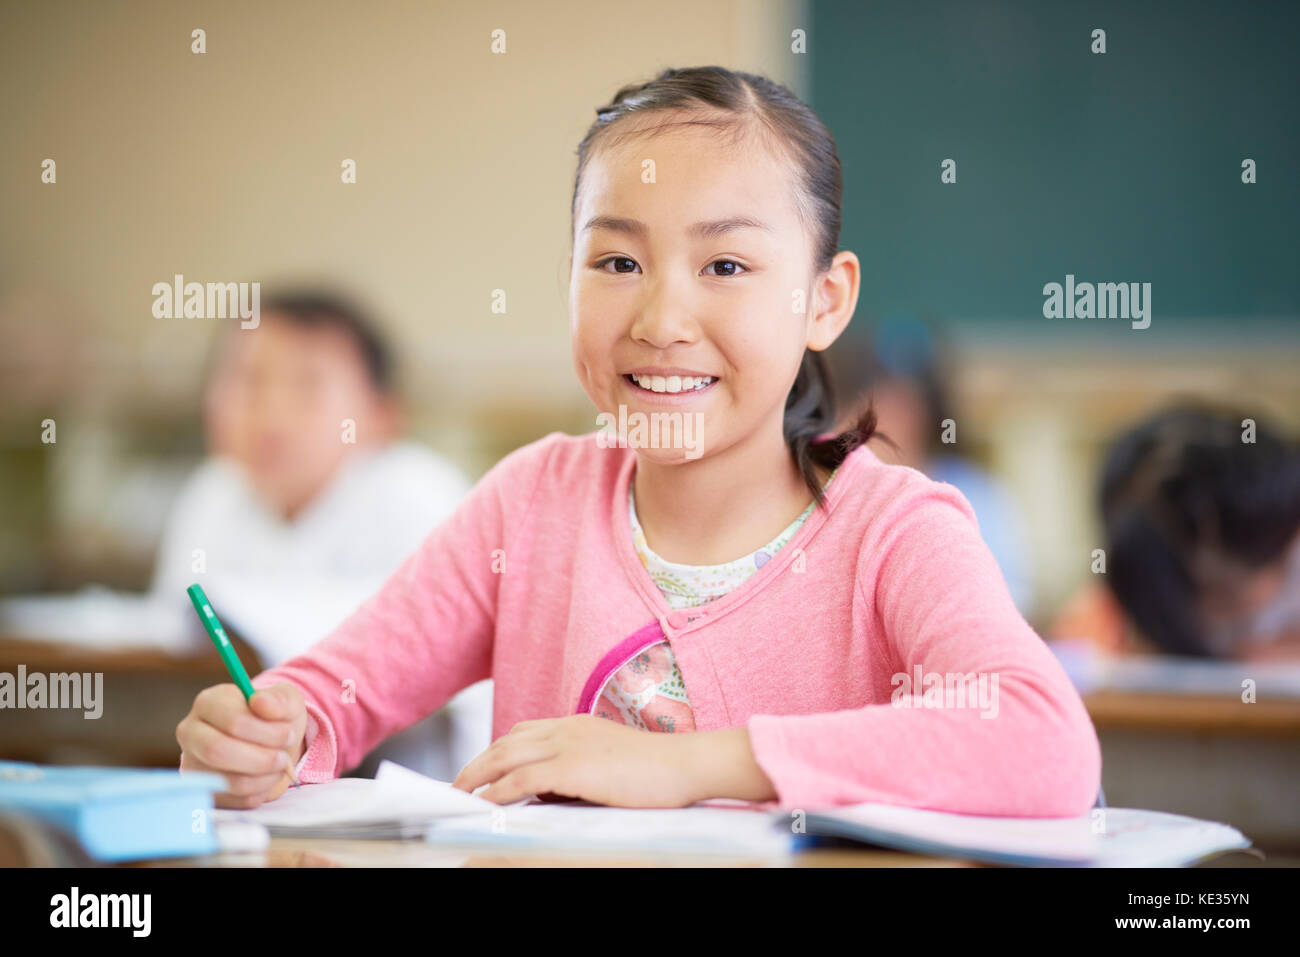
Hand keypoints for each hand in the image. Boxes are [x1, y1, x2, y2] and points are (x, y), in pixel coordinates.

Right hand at [176, 682, 307, 808]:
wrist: (271, 742)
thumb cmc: (274, 717)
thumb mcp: (285, 700)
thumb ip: (278, 699)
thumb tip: (260, 701)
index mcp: (209, 702)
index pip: (232, 720)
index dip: (266, 732)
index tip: (288, 734)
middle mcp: (191, 732)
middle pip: (218, 751)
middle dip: (261, 758)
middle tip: (283, 757)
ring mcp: (192, 763)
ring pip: (226, 781)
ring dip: (264, 777)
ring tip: (279, 766)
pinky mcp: (202, 790)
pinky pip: (232, 800)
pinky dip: (258, 792)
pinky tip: (267, 777)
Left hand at [451, 714, 699, 807]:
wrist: (687, 764)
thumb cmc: (659, 772)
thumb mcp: (611, 765)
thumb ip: (578, 772)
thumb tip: (546, 794)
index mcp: (577, 724)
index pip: (523, 733)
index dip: (496, 752)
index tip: (480, 770)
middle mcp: (567, 728)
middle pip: (505, 742)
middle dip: (476, 765)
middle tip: (456, 786)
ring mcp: (568, 745)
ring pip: (505, 757)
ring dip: (476, 777)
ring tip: (458, 796)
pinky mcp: (572, 768)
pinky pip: (520, 780)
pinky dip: (496, 792)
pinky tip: (484, 805)